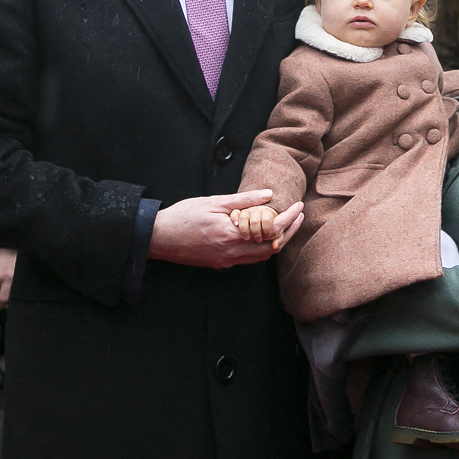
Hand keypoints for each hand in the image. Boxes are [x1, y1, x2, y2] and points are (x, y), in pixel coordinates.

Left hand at [0, 247, 15, 313]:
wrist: (12, 241)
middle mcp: (8, 279)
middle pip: (2, 300)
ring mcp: (16, 278)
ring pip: (11, 297)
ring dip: (5, 303)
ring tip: (0, 305)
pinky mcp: (22, 276)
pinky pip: (17, 290)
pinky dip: (13, 295)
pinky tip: (9, 296)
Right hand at [149, 190, 303, 267]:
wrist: (160, 238)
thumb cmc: (183, 216)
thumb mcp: (213, 202)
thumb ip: (243, 200)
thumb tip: (268, 194)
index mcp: (231, 234)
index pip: (271, 229)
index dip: (288, 218)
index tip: (298, 206)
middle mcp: (232, 252)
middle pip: (272, 247)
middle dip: (289, 231)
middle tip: (299, 216)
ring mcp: (227, 261)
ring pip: (262, 256)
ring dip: (278, 241)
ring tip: (286, 225)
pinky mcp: (221, 264)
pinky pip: (249, 259)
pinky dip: (262, 248)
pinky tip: (264, 236)